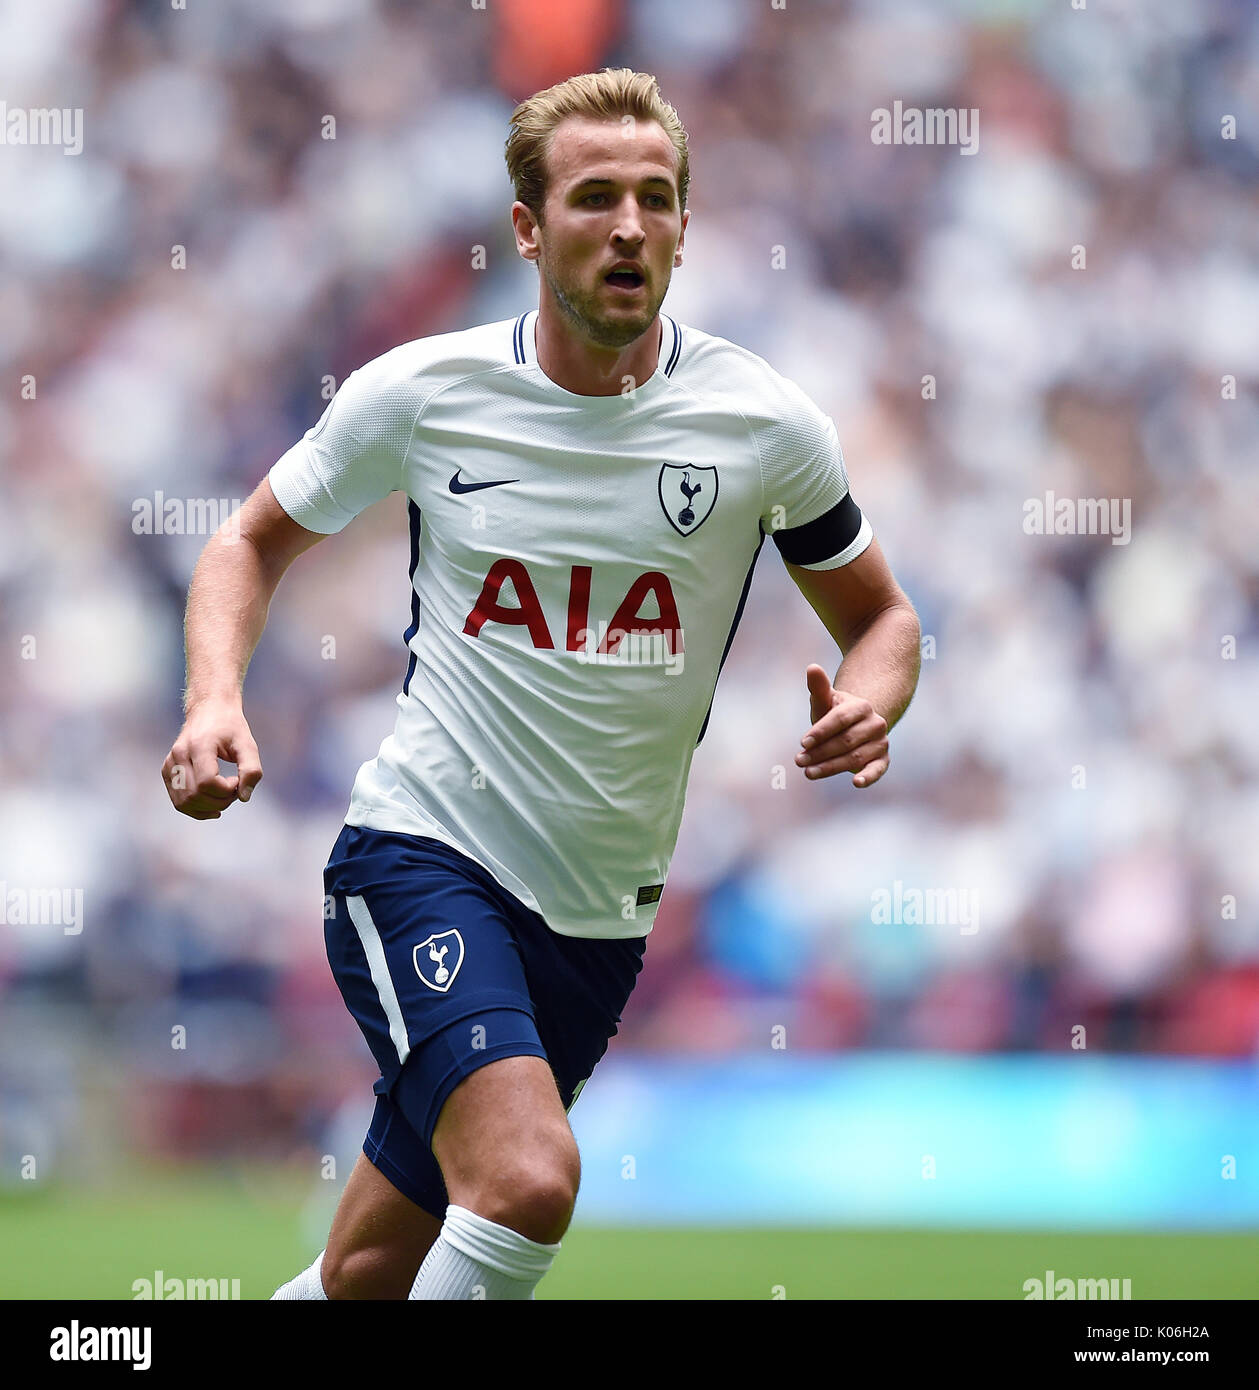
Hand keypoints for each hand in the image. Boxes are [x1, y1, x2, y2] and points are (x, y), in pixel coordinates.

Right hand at [162, 701, 262, 818]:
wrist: (209, 710)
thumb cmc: (231, 728)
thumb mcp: (248, 745)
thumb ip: (251, 770)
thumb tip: (244, 797)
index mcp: (199, 745)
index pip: (208, 782)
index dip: (227, 790)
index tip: (238, 780)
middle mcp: (179, 755)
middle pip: (195, 795)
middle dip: (220, 801)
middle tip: (235, 789)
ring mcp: (169, 764)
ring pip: (184, 803)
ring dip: (208, 808)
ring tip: (225, 796)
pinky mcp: (167, 772)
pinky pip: (179, 801)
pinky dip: (197, 810)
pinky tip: (214, 807)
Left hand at [795, 663, 888, 787]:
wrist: (854, 728)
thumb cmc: (834, 714)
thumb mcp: (825, 701)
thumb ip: (818, 687)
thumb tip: (812, 668)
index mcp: (862, 706)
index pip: (840, 719)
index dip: (820, 731)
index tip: (802, 743)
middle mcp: (876, 724)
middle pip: (845, 741)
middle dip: (820, 752)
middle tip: (798, 761)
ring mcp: (881, 742)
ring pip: (854, 757)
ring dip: (830, 767)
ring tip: (808, 772)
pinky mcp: (883, 760)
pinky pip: (878, 770)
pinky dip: (869, 777)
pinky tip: (855, 783)